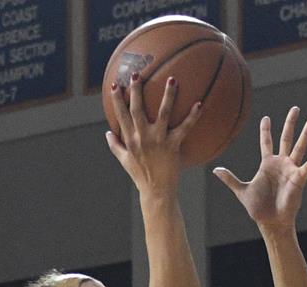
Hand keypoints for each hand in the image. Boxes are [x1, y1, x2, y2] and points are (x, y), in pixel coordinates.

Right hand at [104, 75, 200, 196]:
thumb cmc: (140, 176)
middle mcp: (142, 137)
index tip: (116, 85)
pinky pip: (184, 128)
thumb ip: (115, 146)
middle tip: (137, 73)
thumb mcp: (124, 161)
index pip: (121, 115)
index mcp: (130, 139)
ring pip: (163, 113)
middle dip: (136, 90)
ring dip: (168, 95)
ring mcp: (158, 140)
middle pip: (137, 109)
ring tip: (172, 79)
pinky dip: (193, 116)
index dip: (117, 99)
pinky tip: (200, 103)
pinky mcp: (173, 145)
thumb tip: (107, 134)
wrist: (156, 192)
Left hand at [213, 107, 306, 229]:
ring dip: (306, 133)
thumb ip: (230, 179)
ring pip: (299, 147)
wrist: (270, 222)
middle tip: (295, 108)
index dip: (266, 130)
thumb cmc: (258, 208)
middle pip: (286, 138)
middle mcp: (280, 163)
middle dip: (290, 123)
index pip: (266, 142)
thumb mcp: (241, 190)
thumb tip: (215, 169)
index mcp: (267, 164)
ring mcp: (291, 169)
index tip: (266, 118)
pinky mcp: (299, 179)